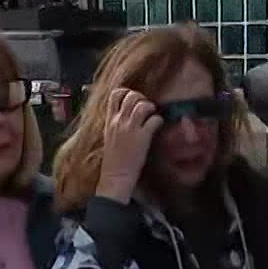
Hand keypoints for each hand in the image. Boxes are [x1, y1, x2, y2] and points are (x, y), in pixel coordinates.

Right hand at [95, 89, 162, 203]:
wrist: (115, 176)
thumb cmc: (113, 160)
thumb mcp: (109, 137)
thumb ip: (115, 124)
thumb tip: (125, 115)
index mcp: (109, 121)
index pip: (115, 95)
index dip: (126, 92)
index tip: (133, 98)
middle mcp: (119, 121)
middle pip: (131, 96)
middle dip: (142, 98)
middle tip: (146, 107)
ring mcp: (130, 129)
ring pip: (143, 104)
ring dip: (151, 107)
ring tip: (153, 115)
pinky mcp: (142, 137)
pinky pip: (154, 119)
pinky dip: (158, 120)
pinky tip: (158, 126)